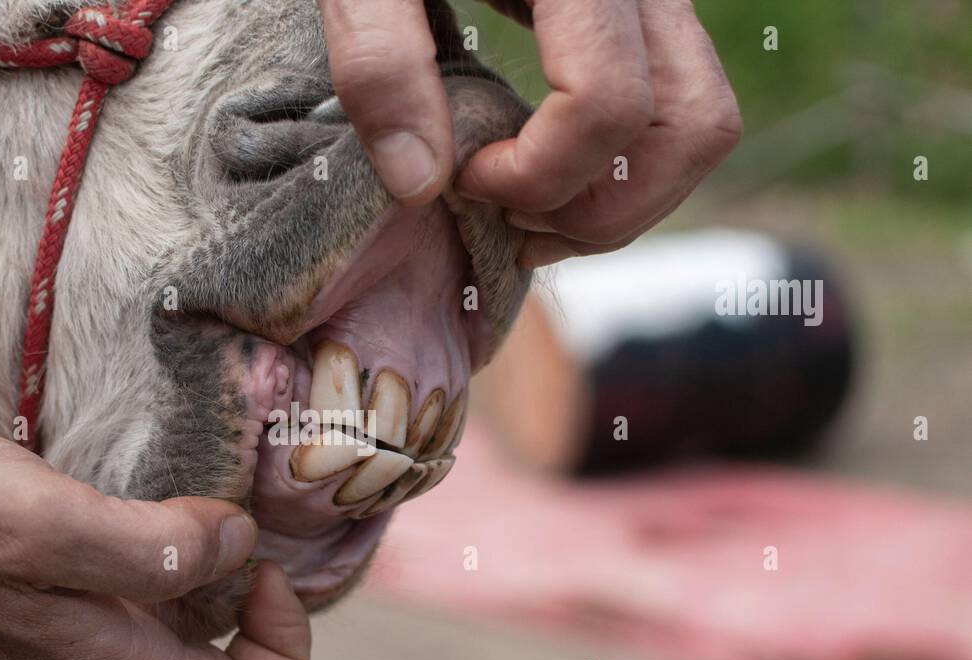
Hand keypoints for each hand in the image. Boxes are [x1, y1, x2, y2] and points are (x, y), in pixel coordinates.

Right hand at [0, 421, 309, 659]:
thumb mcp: (50, 522)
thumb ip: (156, 547)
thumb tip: (237, 544)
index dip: (278, 649)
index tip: (261, 568)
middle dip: (249, 598)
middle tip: (236, 516)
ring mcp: (67, 633)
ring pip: (175, 625)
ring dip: (207, 569)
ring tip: (199, 497)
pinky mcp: (45, 596)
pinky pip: (131, 592)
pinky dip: (161, 550)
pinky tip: (146, 495)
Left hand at [319, 0, 741, 267]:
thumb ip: (378, 62)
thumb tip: (421, 185)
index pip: (608, 105)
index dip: (536, 175)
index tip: (459, 178)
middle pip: (690, 127)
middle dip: (602, 209)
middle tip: (509, 220)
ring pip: (700, 126)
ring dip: (625, 201)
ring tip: (529, 214)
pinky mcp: (644, 14)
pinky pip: (676, 108)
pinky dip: (625, 169)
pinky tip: (545, 182)